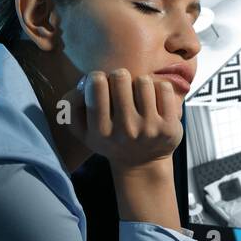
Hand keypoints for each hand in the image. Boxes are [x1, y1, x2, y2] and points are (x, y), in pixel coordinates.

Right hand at [59, 69, 182, 172]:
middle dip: (120, 77)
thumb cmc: (111, 140)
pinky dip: (159, 88)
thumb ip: (71, 106)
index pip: (96, 84)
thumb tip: (81, 83)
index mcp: (100, 131)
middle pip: (120, 77)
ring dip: (140, 83)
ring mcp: (149, 129)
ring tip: (138, 95)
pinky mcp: (169, 127)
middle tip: (122, 88)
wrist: (142, 164)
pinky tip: (154, 100)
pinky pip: (164, 88)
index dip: (98, 77)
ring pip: (143, 81)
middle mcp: (125, 131)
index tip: (102, 85)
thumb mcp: (83, 131)